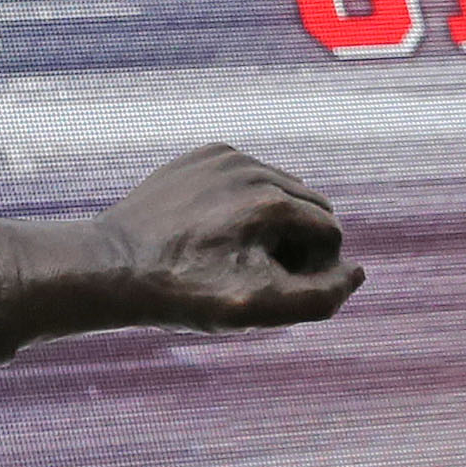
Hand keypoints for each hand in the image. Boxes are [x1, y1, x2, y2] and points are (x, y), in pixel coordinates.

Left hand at [95, 143, 362, 332]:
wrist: (110, 266)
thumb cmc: (184, 293)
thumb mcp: (258, 309)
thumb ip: (320, 297)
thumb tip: (355, 271)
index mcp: (272, 198)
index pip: (329, 234)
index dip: (312, 270)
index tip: (271, 290)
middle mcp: (251, 166)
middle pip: (308, 207)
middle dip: (296, 243)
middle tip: (253, 275)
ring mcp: (222, 157)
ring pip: (278, 190)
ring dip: (272, 223)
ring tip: (232, 257)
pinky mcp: (199, 158)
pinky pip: (244, 181)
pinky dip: (242, 206)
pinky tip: (212, 234)